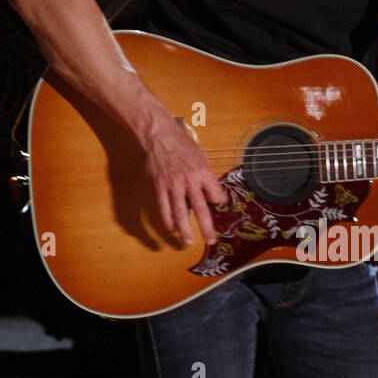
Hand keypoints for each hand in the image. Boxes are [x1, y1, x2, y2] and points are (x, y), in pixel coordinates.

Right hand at [143, 118, 227, 246]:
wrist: (159, 134)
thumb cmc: (180, 143)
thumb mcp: (200, 156)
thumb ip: (206, 175)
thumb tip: (215, 192)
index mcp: (203, 172)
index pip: (215, 194)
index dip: (218, 200)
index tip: (218, 204)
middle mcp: (190, 181)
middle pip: (201, 209)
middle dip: (207, 228)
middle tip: (211, 240)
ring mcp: (173, 185)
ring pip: (180, 212)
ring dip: (185, 229)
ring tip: (189, 242)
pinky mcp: (159, 186)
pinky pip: (164, 207)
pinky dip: (168, 219)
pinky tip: (172, 228)